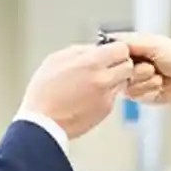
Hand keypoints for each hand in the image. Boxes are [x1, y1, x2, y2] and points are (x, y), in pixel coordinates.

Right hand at [20, 42, 134, 138]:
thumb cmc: (44, 91)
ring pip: (123, 81)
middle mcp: (103, 79)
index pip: (121, 49)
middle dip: (119, 63)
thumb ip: (80, 51)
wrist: (42, 123)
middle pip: (128, 65)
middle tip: (106, 65)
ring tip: (96, 81)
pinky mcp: (106, 110)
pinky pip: (114, 96)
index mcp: (91, 63)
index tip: (108, 51)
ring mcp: (107, 96)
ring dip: (114, 79)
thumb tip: (95, 47)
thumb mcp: (56, 60)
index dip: (115, 49)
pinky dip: (106, 93)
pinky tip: (90, 95)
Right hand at [112, 33, 170, 123]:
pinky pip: (132, 94)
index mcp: (135, 46)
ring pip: (123, 83)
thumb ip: (131, 42)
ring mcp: (135, 78)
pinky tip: (159, 86)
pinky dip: (147, 90)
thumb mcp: (155, 44)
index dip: (112, 53)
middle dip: (133, 69)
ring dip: (143, 81)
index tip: (121, 55)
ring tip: (158, 76)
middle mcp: (132, 62)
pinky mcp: (139, 94)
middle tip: (149, 67)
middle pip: (114, 67)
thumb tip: (109, 38)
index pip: (111, 46)